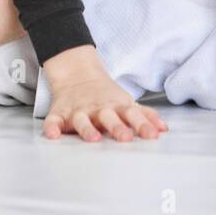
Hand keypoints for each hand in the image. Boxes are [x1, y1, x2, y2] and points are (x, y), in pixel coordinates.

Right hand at [42, 45, 167, 141]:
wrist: (78, 75)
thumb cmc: (107, 96)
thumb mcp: (127, 102)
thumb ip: (145, 115)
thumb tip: (164, 129)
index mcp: (117, 107)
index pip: (133, 115)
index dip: (142, 125)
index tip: (152, 136)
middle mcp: (99, 109)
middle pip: (109, 118)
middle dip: (117, 127)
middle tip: (125, 138)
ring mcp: (79, 111)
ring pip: (82, 120)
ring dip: (87, 129)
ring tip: (92, 138)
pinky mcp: (60, 113)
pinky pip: (53, 121)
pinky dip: (52, 127)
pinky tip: (53, 135)